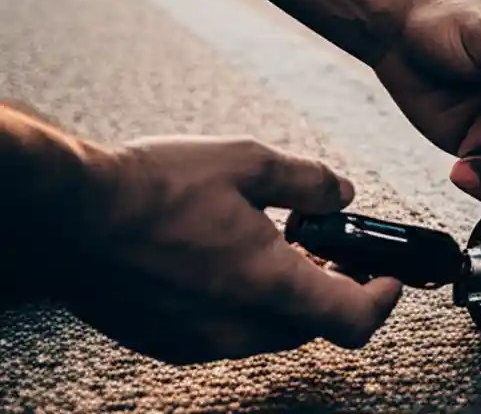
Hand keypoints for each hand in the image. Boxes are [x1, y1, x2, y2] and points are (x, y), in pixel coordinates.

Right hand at [46, 136, 401, 363]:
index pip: (353, 320)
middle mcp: (238, 325)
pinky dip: (243, 305)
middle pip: (312, 325)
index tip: (390, 279)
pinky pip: (226, 333)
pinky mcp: (166, 341)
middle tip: (332, 254)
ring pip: (269, 332)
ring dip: (286, 298)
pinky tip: (226, 263)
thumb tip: (344, 194)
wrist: (67, 213)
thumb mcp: (248, 162)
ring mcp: (199, 340)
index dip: (384, 301)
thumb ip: (309, 182)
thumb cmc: (152, 187)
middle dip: (332, 291)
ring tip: (276, 250)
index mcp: (269, 284)